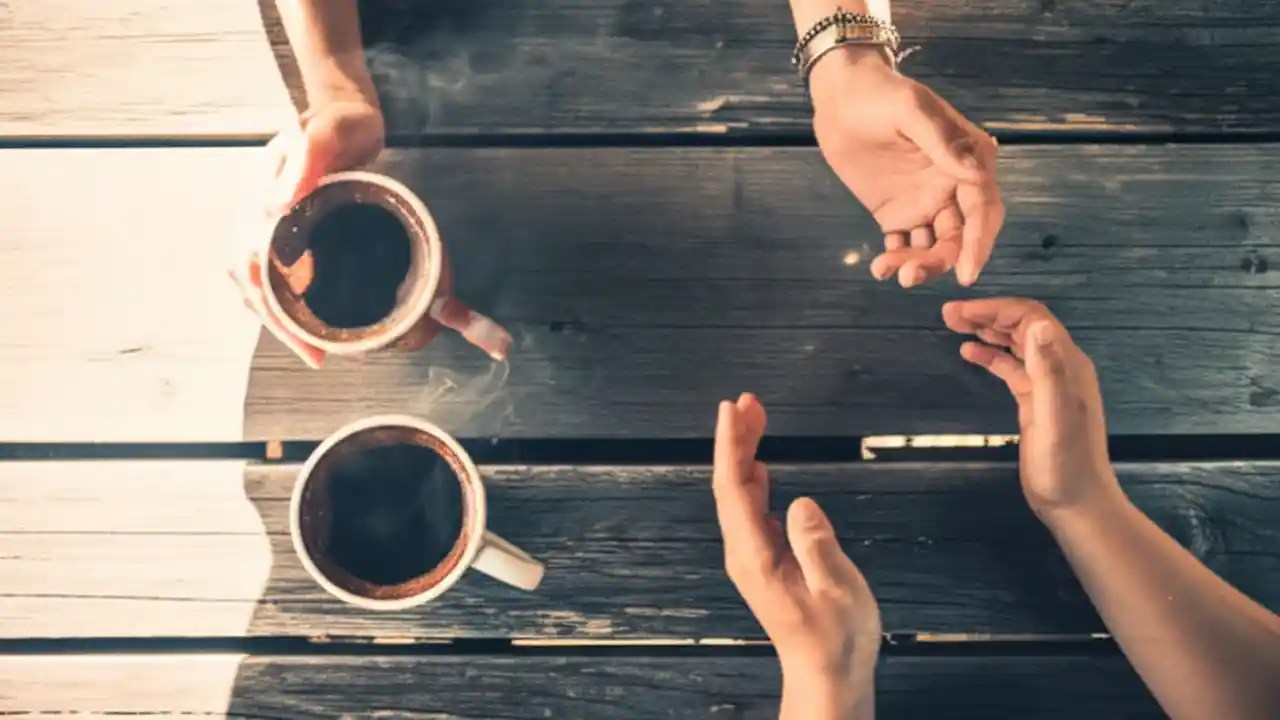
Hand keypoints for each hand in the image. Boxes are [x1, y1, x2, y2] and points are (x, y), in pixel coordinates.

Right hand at [229, 99, 385, 368]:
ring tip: (314, 348)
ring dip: (281, 318)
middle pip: (252, 285)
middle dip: (279, 326)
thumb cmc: (336, 121)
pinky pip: (278, 273)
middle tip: (315, 357)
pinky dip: (288, 300)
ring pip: (261, 283)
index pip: (252, 268)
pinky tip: (309, 318)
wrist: (342, 110)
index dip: (273, 310)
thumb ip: (308, 158)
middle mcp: (254, 217)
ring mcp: (267, 225)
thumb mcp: (326, 133)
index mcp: (256, 202)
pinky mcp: (287, 230)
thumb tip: (276, 202)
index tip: (305, 342)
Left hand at [713, 394, 880, 719]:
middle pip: (731, 485)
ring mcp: (752, 556)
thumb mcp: (836, 590)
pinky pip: (750, 509)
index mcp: (755, 556)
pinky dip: (753, 478)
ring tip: (755, 418)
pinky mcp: (764, 560)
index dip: (731, 446)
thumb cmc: (836, 639)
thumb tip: (800, 504)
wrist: (828, 675)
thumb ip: (816, 545)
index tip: (732, 410)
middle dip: (736, 440)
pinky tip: (761, 465)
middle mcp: (745, 553)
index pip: (733, 489)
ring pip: (740, 495)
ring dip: (745, 455)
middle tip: (749, 401)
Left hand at [810, 47, 1003, 287]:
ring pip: (934, 246)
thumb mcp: (911, 110)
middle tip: (911, 276)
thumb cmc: (880, 94)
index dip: (978, 243)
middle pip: (960, 236)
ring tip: (888, 270)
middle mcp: (954, 185)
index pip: (982, 208)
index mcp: (968, 159)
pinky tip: (880, 268)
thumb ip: (941, 142)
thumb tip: (976, 173)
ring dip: (918, 264)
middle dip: (942, 261)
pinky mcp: (897, 212)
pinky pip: (904, 245)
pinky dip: (896, 259)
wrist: (840, 97)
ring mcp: (926, 202)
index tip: (967, 273)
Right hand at [942, 299, 1123, 521]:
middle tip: (948, 315)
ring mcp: (1048, 385)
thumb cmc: (1065, 465)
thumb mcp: (1055, 417)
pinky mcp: (1035, 402)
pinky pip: (1012, 368)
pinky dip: (991, 356)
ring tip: (953, 326)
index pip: (1031, 318)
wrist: (1076, 503)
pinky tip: (969, 353)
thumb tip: (1036, 325)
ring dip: (987, 331)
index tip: (960, 312)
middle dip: (987, 315)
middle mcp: (1060, 367)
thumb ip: (1048, 370)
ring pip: (1016, 344)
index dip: (996, 309)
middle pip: (1023, 325)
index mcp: (1067, 364)